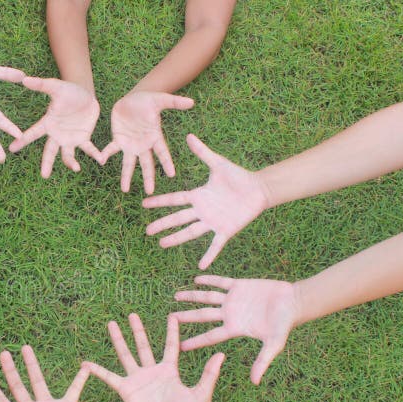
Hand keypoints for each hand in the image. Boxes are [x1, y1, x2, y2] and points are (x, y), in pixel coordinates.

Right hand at [9, 78, 102, 177]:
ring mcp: (69, 139)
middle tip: (44, 175)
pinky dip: (95, 154)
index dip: (23, 140)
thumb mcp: (55, 87)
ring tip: (76, 168)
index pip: (33, 133)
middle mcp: (56, 135)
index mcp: (48, 124)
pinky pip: (88, 149)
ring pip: (68, 155)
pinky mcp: (83, 140)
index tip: (12, 149)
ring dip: (71, 163)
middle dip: (47, 163)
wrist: (85, 95)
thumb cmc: (68, 91)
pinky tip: (101, 160)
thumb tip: (24, 79)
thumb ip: (41, 84)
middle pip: (50, 152)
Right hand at [82, 313, 223, 401]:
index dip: (172, 332)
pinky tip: (86, 363)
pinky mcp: (126, 389)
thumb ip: (209, 374)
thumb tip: (222, 354)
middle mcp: (152, 372)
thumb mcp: (201, 394)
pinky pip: (109, 377)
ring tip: (111, 323)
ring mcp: (137, 379)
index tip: (172, 316)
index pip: (171, 346)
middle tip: (132, 314)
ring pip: (126, 354)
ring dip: (119, 339)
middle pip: (143, 345)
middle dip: (138, 330)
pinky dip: (97, 371)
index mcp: (169, 371)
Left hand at [101, 91, 193, 194]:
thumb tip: (192, 102)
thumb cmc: (148, 100)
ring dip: (126, 176)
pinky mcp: (118, 140)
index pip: (162, 153)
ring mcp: (130, 145)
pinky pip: (111, 149)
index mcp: (155, 137)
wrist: (131, 99)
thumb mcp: (160, 100)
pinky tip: (101, 162)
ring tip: (125, 190)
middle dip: (148, 177)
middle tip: (150, 192)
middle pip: (146, 164)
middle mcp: (143, 145)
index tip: (171, 175)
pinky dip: (106, 155)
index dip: (166, 163)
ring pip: (129, 163)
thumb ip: (174, 102)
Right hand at [143, 134, 268, 268]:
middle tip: (147, 231)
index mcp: (198, 195)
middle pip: (178, 218)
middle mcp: (202, 210)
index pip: (174, 199)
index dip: (159, 202)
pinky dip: (209, 255)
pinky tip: (202, 265)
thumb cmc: (238, 176)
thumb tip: (188, 135)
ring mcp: (212, 222)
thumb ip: (203, 152)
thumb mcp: (218, 164)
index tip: (144, 204)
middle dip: (162, 224)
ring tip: (162, 245)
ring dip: (177, 239)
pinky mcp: (226, 230)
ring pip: (191, 232)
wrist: (258, 189)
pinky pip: (215, 244)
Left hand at [174, 275, 298, 384]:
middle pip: (202, 316)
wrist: (294, 302)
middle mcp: (230, 314)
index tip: (179, 346)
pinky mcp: (239, 286)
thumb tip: (255, 382)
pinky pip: (220, 282)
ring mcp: (233, 300)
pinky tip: (196, 279)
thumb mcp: (273, 345)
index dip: (195, 341)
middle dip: (187, 316)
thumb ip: (262, 361)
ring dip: (192, 296)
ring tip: (177, 295)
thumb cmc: (284, 325)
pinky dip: (209, 280)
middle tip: (170, 317)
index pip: (210, 336)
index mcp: (234, 328)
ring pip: (207, 297)